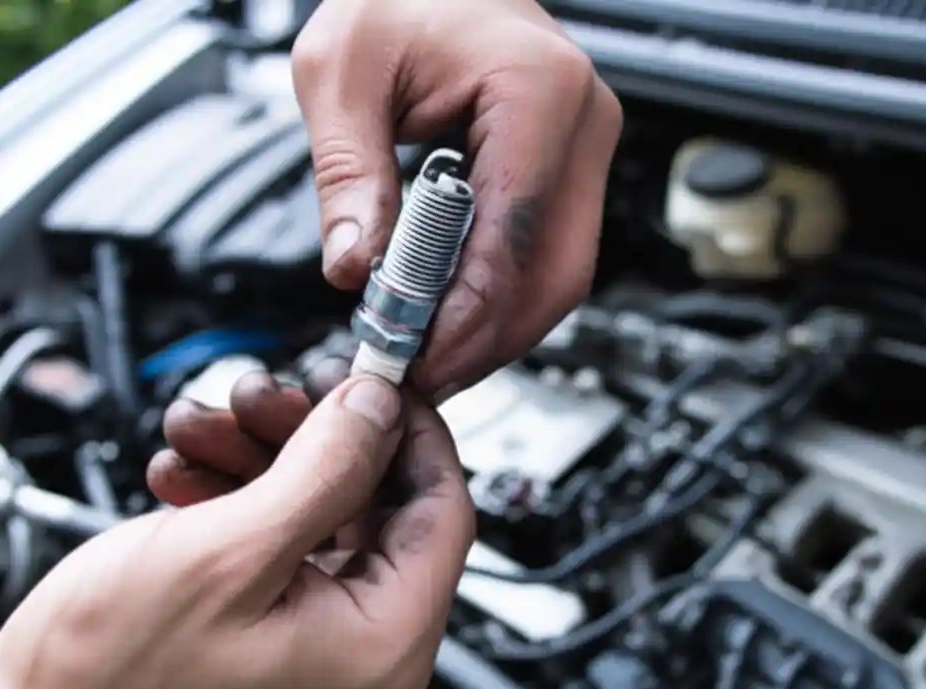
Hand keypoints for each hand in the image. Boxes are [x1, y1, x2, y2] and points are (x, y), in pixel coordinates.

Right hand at [0, 367, 474, 688]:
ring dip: (257, 449)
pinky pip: (274, 525)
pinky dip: (231, 484)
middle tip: (262, 393)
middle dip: (310, 432)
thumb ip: (324, 470)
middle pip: (373, 495)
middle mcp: (356, 641)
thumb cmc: (111, 674)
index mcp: (378, 643)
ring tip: (198, 428)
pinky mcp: (264, 610)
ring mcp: (310, 626)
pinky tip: (183, 470)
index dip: (407, 429)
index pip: (443, 509)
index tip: (368, 377)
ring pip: (316, 498)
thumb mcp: (230, 550)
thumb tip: (379, 407)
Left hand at [293, 0, 621, 398]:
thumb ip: (347, 177)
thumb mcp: (340, 75)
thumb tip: (355, 271)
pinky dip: (501, 296)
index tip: (415, 357)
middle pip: (556, 273)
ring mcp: (585, 145)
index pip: (513, 236)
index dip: (465, 314)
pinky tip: (450, 318)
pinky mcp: (569, 166)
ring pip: (561, 275)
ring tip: (427, 357)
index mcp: (538, 90)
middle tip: (421, 375)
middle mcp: (583, 120)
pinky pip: (548, 253)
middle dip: (487, 340)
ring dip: (496, 328)